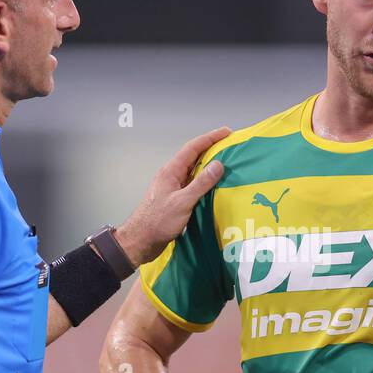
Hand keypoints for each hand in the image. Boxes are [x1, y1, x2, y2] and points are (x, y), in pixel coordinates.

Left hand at [115, 127, 230, 265]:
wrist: (141, 240)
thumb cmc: (158, 221)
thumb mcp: (183, 202)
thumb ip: (201, 183)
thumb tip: (218, 164)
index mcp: (171, 171)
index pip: (192, 148)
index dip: (210, 138)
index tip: (226, 132)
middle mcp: (172, 176)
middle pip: (193, 157)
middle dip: (211, 149)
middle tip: (230, 146)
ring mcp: (173, 188)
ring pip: (194, 171)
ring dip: (209, 166)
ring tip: (227, 164)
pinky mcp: (176, 199)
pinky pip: (193, 185)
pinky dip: (205, 182)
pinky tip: (215, 186)